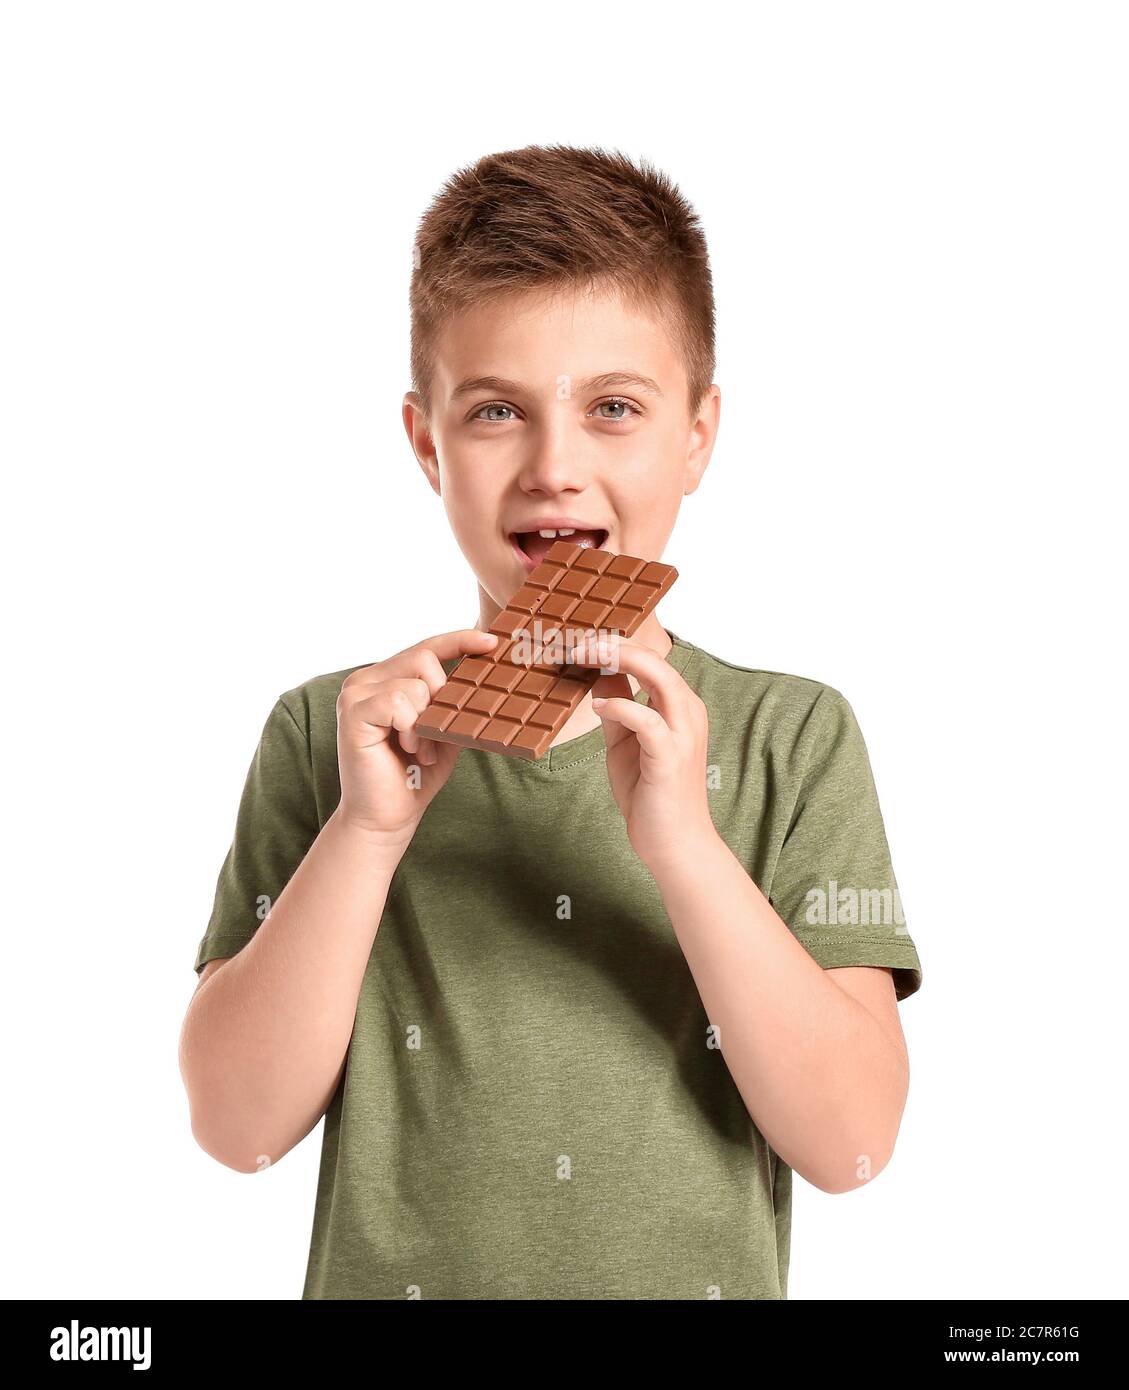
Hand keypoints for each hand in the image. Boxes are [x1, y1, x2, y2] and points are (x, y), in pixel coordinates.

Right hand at [334, 628, 498, 846]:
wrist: (388, 816)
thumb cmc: (416, 774)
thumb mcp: (445, 729)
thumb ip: (455, 700)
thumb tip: (486, 674)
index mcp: (386, 678)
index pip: (426, 647)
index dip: (459, 640)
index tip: (491, 642)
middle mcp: (367, 679)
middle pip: (423, 656)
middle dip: (443, 694)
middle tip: (438, 732)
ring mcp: (355, 693)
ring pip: (415, 683)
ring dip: (427, 722)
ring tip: (421, 749)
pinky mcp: (352, 713)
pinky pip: (398, 702)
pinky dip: (412, 728)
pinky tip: (408, 748)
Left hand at [571, 633, 719, 870]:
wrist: (673, 843)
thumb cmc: (651, 793)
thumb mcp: (625, 742)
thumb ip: (617, 709)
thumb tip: (598, 677)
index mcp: (679, 706)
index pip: (651, 660)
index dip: (614, 646)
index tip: (579, 643)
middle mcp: (688, 712)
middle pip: (655, 660)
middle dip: (613, 645)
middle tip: (575, 643)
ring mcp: (683, 733)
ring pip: (660, 678)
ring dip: (619, 661)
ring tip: (582, 658)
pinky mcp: (671, 756)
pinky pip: (648, 720)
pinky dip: (621, 707)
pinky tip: (597, 708)